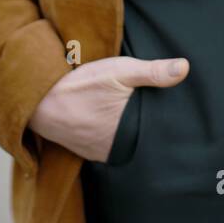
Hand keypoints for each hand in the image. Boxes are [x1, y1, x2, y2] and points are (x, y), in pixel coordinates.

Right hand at [27, 53, 189, 162]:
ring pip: (126, 146)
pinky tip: (115, 123)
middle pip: (143, 142)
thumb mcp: (119, 71)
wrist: (38, 100)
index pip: (160, 134)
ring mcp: (100, 154)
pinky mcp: (88, 152)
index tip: (180, 117)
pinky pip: (108, 147)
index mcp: (129, 134)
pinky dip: (114, 137)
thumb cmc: (80, 85)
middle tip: (161, 115)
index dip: (169, 124)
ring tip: (139, 118)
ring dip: (131, 135)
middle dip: (151, 131)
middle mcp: (116, 151)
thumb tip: (185, 68)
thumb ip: (153, 71)